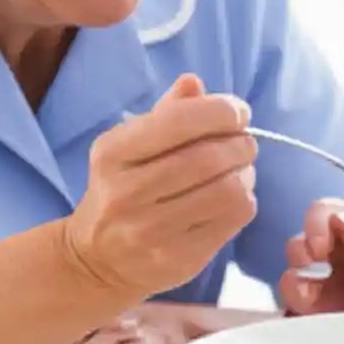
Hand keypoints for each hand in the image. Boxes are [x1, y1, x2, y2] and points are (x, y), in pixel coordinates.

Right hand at [61, 74, 257, 293]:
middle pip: (210, 156)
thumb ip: (166, 112)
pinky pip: (233, 219)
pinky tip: (233, 198)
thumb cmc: (124, 189)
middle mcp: (127, 192)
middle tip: (245, 143)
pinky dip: (244, 200)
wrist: (98, 260)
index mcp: (113, 153)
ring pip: (228, 189)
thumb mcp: (130, 146)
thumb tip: (194, 83)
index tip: (238, 112)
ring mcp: (151, 230)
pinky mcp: (178, 258)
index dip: (222, 111)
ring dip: (245, 173)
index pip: (180, 121)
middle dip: (240, 143)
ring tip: (239, 171)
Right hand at [278, 198, 343, 313]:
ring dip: (296, 287)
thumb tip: (338, 220)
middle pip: (298, 245)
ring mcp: (324, 289)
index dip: (315, 225)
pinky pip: (295, 315)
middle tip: (315, 267)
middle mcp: (333, 255)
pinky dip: (295, 317)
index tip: (321, 247)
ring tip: (314, 302)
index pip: (321, 214)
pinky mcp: (320, 320)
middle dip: (301, 253)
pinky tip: (310, 322)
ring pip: (291, 280)